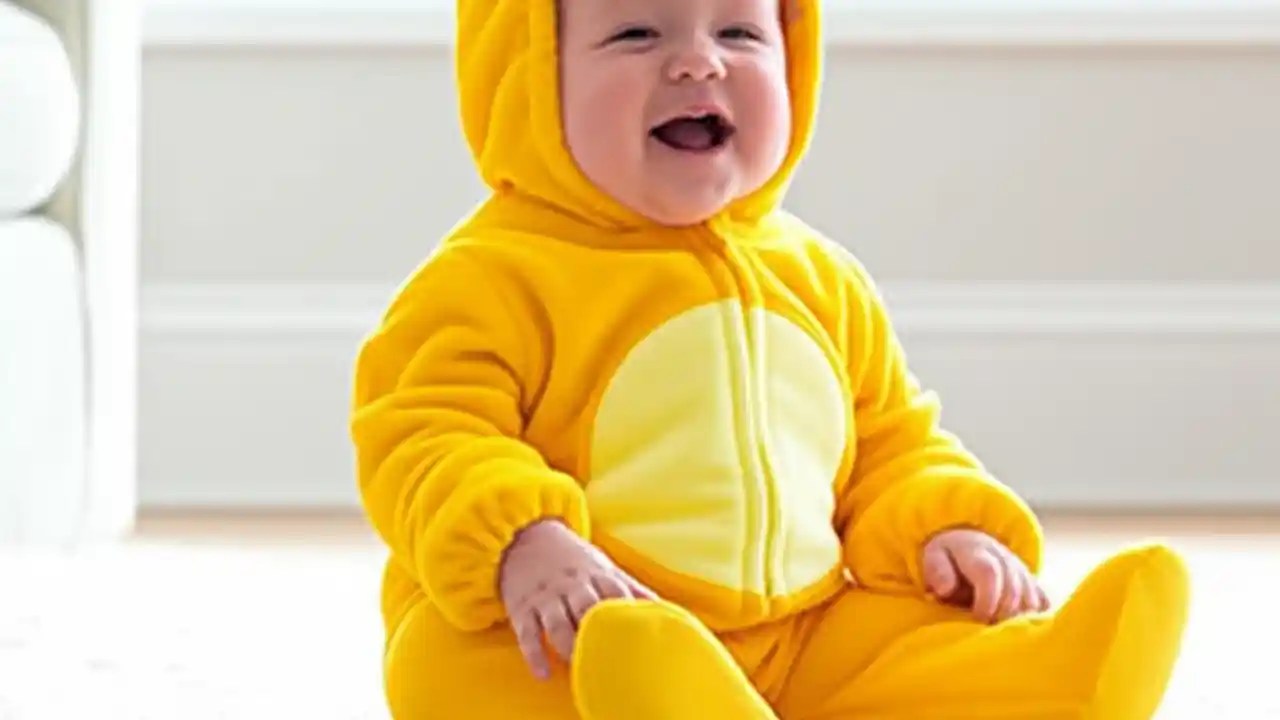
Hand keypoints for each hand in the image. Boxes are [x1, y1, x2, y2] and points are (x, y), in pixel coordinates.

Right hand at [498, 519, 656, 679]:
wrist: (525, 536)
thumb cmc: (575, 559)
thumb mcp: (604, 567)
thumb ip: (631, 589)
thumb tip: (665, 609)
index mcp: (596, 575)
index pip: (616, 595)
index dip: (628, 615)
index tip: (641, 638)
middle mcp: (572, 585)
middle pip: (587, 608)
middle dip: (598, 632)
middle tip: (611, 658)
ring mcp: (546, 597)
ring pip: (557, 623)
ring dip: (569, 645)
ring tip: (580, 669)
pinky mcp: (523, 608)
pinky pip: (528, 633)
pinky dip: (535, 655)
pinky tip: (545, 674)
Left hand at [922, 528, 1049, 623]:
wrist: (968, 541)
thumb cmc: (946, 557)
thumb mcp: (933, 557)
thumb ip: (938, 571)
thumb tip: (945, 589)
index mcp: (976, 550)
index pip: (989, 573)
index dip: (987, 600)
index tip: (978, 618)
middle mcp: (1004, 557)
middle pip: (1012, 589)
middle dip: (1001, 613)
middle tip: (987, 630)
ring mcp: (1021, 569)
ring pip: (1030, 597)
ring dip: (1017, 618)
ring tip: (1001, 633)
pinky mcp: (1031, 581)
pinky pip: (1043, 601)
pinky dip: (1035, 617)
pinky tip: (1022, 629)